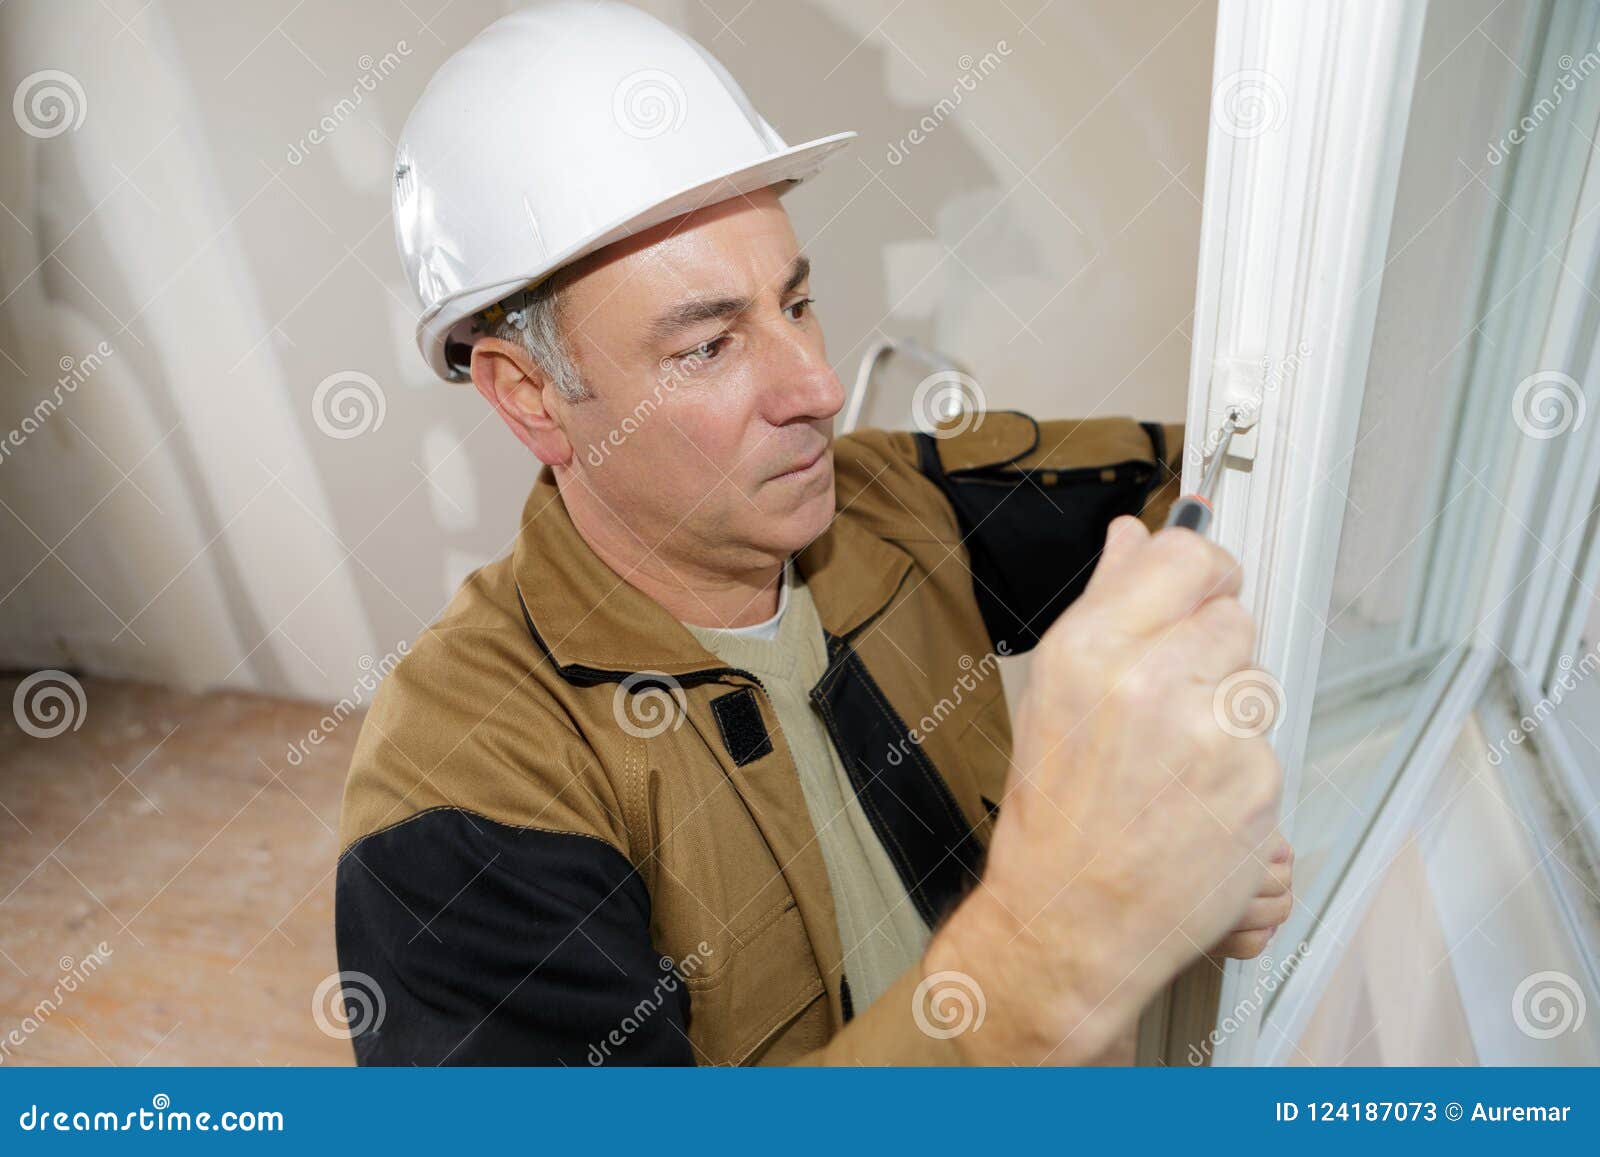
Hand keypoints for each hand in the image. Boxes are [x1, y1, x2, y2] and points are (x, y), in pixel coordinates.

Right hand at [925, 515, 1282, 1063]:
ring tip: (1174, 763)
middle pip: (1234, 618)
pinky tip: (1193, 800)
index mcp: (1094, 647)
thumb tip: (1133, 538)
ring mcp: (1212, 735)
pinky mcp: (1256, 785)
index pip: (1189, 558)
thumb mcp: (1054, 690)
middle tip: (1168, 708)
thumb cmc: (1056, 812)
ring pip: (1256, 685)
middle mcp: (1153, 681)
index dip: (1205, 574)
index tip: (1203, 592)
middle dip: (1210, 655)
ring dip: (1228, 714)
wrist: (1071, 918)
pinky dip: (1240, 772)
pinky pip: (1267, 749)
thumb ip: (1108, 602)